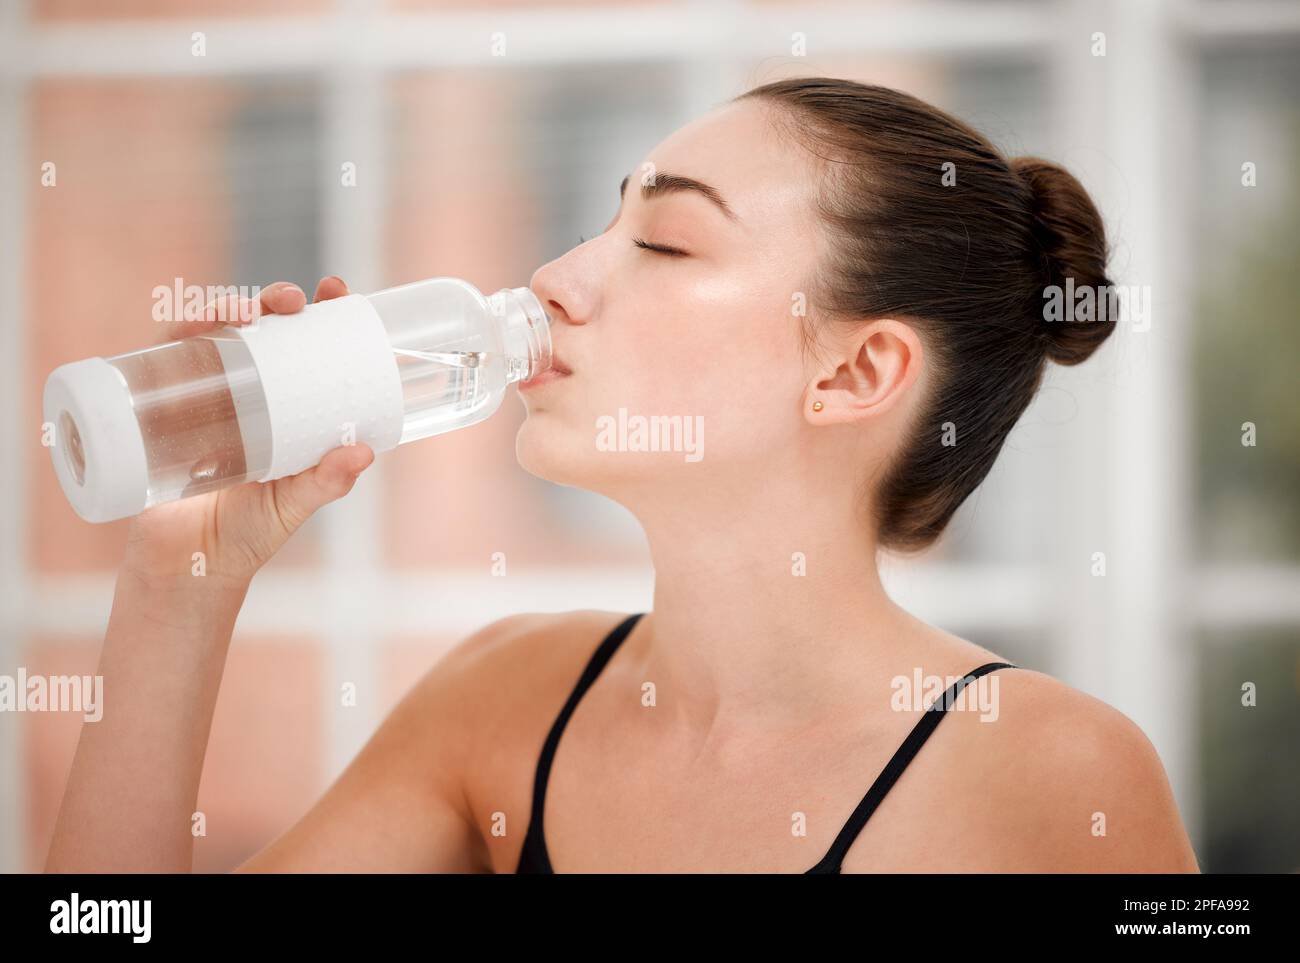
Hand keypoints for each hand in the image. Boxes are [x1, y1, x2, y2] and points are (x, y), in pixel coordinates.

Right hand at [122, 276, 374, 588]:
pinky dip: (177, 335)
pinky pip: (166, 360)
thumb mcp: (294, 506)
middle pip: (263, 332)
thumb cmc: (248, 536)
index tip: (335, 291)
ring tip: (244, 310)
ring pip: (216, 336)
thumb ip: (326, 482)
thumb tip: (363, 451)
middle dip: (276, 303)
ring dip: (227, 308)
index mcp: (287, 411)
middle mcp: (247, 397)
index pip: (309, 350)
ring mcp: (203, 398)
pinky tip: (190, 325)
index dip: (322, 315)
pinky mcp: (161, 408)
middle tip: (293, 301)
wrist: (186, 568)